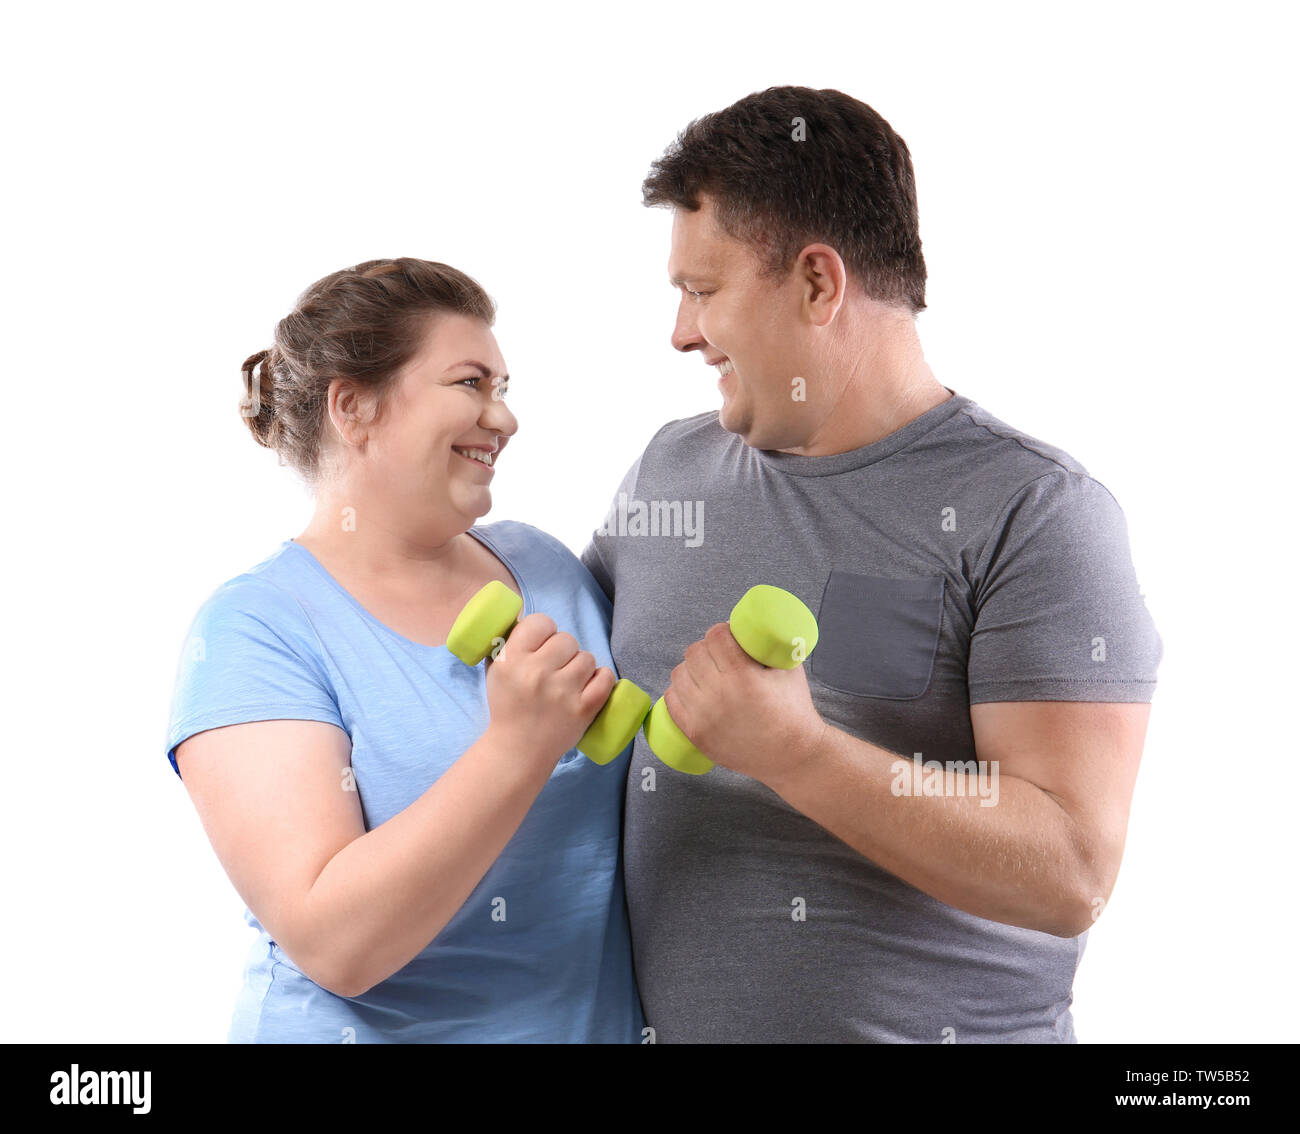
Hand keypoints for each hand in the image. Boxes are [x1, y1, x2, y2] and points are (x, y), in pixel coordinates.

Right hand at [484, 613, 615, 765]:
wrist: (517, 750)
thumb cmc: (508, 706)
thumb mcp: (496, 671)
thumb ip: (509, 643)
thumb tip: (524, 616)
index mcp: (512, 660)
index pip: (540, 622)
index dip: (544, 631)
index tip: (543, 643)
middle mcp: (537, 674)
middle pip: (566, 639)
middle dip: (563, 651)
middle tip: (556, 667)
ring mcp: (562, 692)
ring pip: (586, 657)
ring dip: (580, 666)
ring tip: (569, 680)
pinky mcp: (583, 709)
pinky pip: (605, 677)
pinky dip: (601, 679)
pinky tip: (589, 684)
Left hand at [661, 622, 827, 786]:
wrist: (792, 756)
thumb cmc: (794, 711)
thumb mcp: (789, 670)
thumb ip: (770, 647)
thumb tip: (753, 627)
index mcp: (743, 676)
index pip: (715, 636)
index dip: (720, 632)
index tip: (727, 636)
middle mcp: (719, 694)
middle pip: (694, 653)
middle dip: (705, 649)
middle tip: (717, 655)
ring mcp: (704, 715)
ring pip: (679, 675)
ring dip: (690, 669)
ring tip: (704, 673)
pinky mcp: (695, 733)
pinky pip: (671, 701)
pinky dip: (679, 692)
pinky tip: (691, 690)